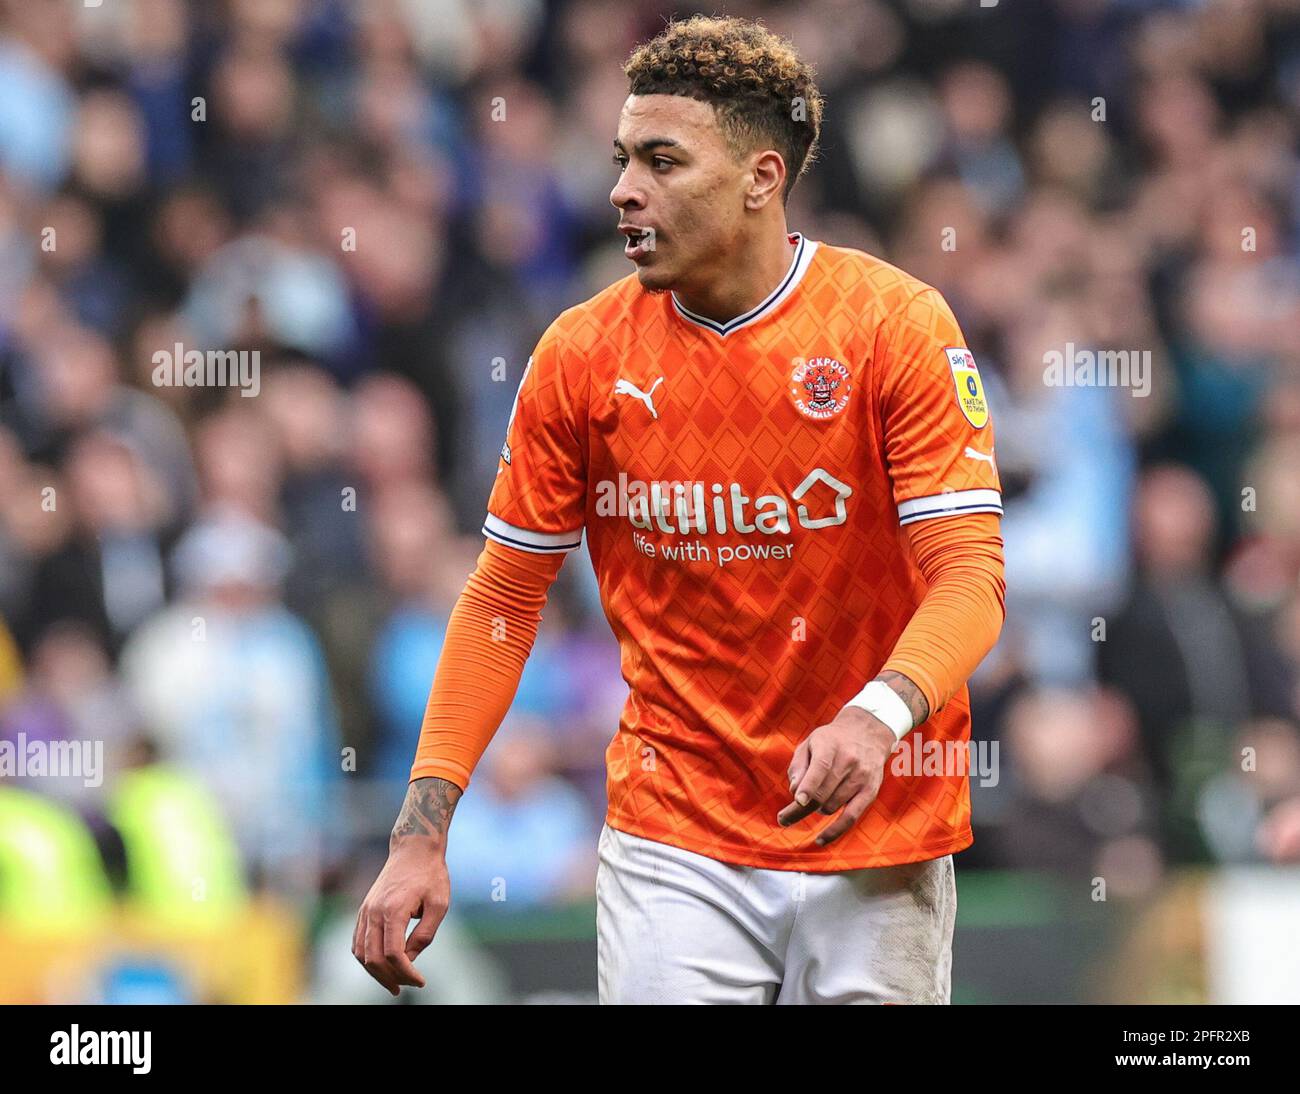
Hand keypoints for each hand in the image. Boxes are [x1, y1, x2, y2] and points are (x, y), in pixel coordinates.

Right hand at [352, 777, 460, 994]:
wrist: (414, 849)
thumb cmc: (431, 874)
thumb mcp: (439, 904)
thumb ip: (425, 934)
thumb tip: (411, 959)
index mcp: (393, 910)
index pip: (393, 953)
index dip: (406, 973)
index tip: (420, 981)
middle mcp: (374, 912)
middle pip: (374, 958)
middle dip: (391, 978)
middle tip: (408, 985)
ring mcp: (365, 911)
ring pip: (361, 954)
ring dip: (376, 973)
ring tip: (394, 983)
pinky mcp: (364, 910)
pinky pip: (358, 942)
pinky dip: (366, 959)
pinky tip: (381, 966)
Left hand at [778, 706, 896, 845]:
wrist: (868, 733)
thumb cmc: (831, 741)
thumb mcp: (810, 743)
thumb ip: (799, 765)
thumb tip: (794, 791)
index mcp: (830, 745)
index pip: (821, 768)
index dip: (808, 786)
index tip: (797, 800)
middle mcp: (848, 761)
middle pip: (823, 793)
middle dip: (800, 809)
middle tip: (784, 818)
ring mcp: (861, 778)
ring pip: (832, 806)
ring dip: (817, 809)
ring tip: (814, 801)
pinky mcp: (870, 792)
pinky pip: (851, 817)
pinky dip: (835, 831)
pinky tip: (820, 840)